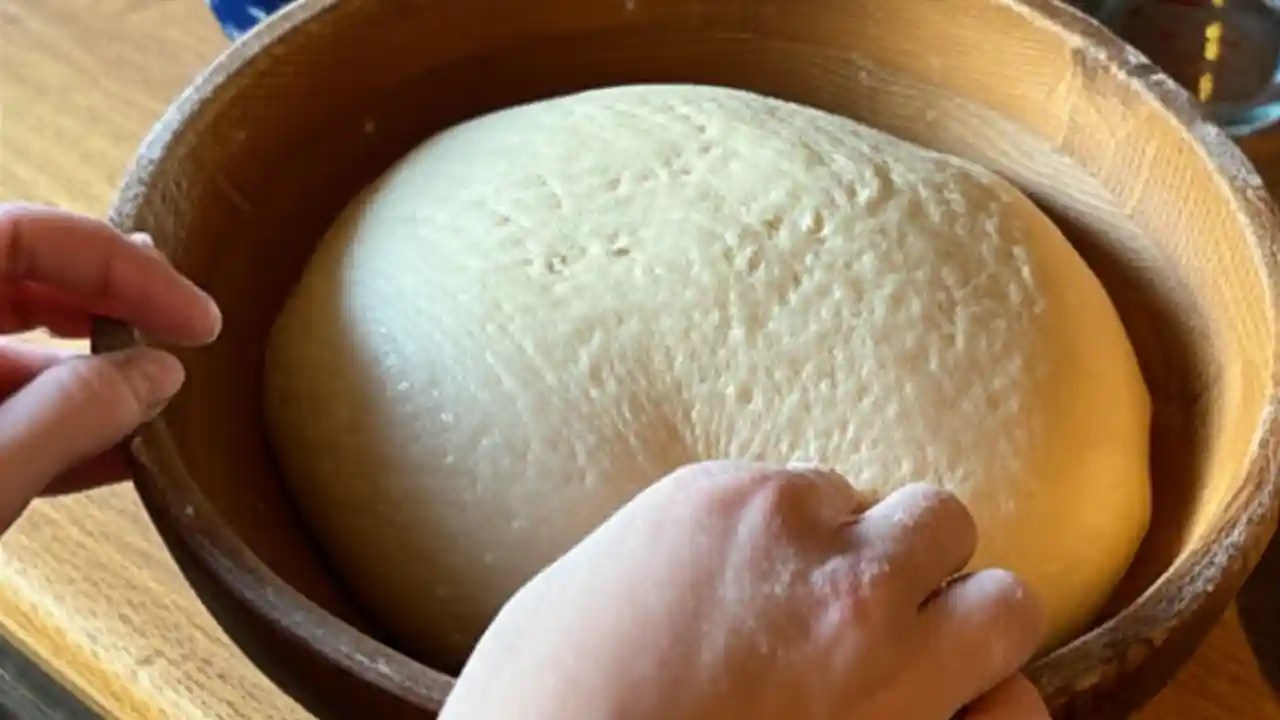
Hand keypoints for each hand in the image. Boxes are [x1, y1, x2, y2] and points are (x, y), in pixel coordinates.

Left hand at [0, 204, 220, 529]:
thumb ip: (70, 416)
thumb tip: (160, 375)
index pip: (27, 235)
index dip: (124, 267)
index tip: (197, 318)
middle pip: (19, 278)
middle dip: (112, 304)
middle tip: (188, 331)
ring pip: (7, 347)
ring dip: (89, 376)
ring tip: (160, 404)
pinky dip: (51, 424)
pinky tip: (118, 453)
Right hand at [442, 461, 1049, 719]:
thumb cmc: (538, 699)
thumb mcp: (589, 585)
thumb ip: (687, 555)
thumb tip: (728, 574)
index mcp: (741, 510)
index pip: (831, 496)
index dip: (812, 549)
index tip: (786, 590)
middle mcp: (831, 570)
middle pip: (936, 523)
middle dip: (909, 564)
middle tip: (866, 616)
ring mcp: (887, 663)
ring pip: (1002, 603)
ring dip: (965, 629)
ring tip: (921, 667)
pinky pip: (1017, 712)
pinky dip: (988, 715)